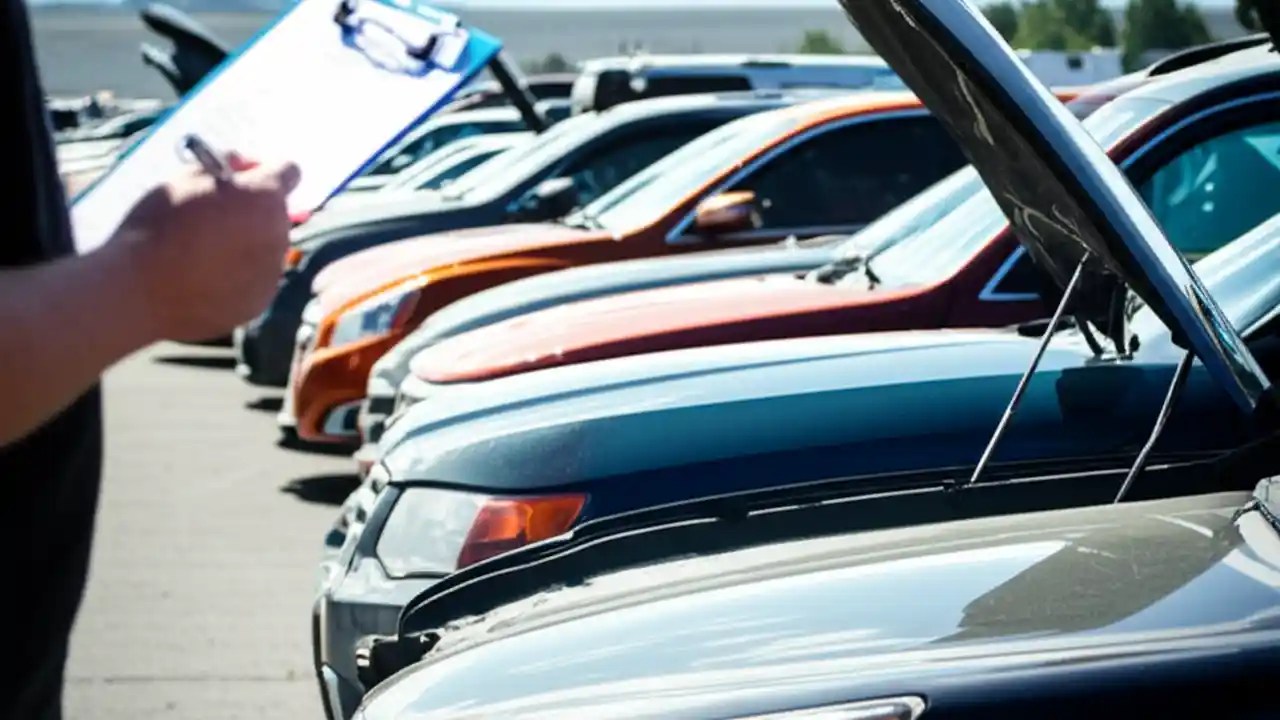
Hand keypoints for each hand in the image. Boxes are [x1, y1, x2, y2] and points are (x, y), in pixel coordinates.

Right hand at [108, 154, 301, 342]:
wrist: (146, 294)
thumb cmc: (158, 228)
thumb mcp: (182, 181)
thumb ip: (217, 169)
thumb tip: (236, 167)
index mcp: (265, 197)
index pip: (289, 170)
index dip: (263, 169)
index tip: (237, 176)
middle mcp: (279, 232)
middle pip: (274, 212)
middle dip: (251, 208)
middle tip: (213, 214)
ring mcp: (273, 270)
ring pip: (267, 246)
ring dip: (245, 242)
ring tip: (202, 251)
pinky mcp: (261, 300)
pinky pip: (256, 277)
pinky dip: (238, 274)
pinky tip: (205, 278)